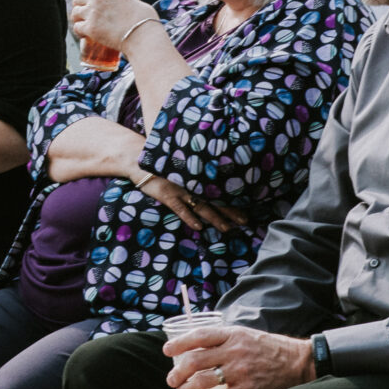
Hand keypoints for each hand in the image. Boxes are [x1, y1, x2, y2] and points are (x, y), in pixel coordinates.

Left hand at [71, 0, 152, 50]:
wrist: (143, 34)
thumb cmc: (143, 18)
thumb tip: (114, 2)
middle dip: (79, 5)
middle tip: (85, 13)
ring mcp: (93, 12)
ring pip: (74, 12)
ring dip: (78, 18)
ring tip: (85, 24)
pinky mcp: (90, 28)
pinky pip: (76, 27)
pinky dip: (79, 31)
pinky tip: (86, 35)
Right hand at [131, 172, 245, 232]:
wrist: (140, 160)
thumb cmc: (163, 164)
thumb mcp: (181, 165)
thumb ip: (195, 171)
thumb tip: (213, 176)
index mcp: (196, 177)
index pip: (219, 188)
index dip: (233, 197)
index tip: (248, 205)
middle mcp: (192, 183)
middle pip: (215, 199)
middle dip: (230, 210)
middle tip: (245, 221)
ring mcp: (180, 190)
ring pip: (201, 206)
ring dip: (215, 218)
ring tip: (227, 228)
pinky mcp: (167, 195)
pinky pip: (180, 209)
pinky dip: (189, 217)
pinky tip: (198, 227)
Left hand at [165, 325, 314, 388]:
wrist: (299, 363)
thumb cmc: (269, 349)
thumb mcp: (246, 335)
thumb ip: (223, 339)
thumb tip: (196, 346)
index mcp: (233, 334)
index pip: (199, 336)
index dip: (179, 343)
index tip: (166, 351)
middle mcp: (234, 351)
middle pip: (195, 360)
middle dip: (178, 372)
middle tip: (171, 380)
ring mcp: (241, 371)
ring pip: (203, 380)